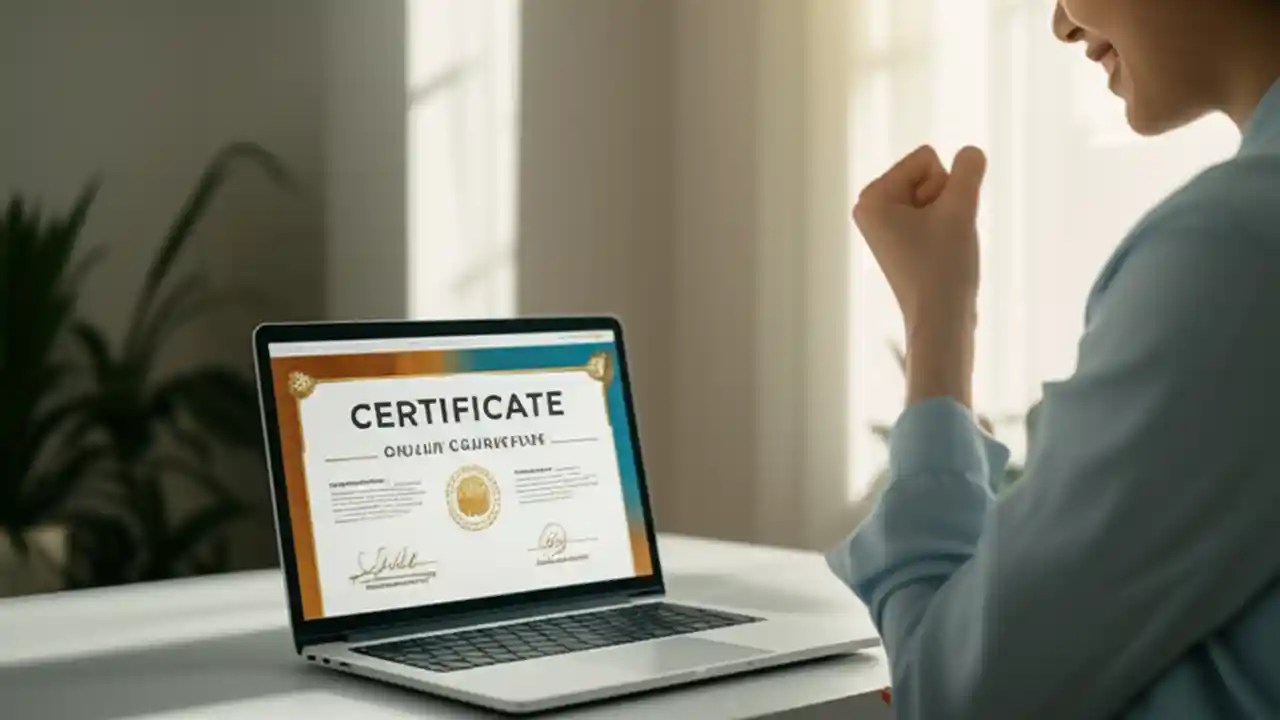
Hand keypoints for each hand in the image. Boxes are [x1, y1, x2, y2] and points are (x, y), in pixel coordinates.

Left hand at [853, 145, 987, 405]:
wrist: (941, 321)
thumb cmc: (944, 265)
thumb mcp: (960, 208)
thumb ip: (968, 170)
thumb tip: (970, 152)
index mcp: (871, 197)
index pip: (926, 158)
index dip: (943, 188)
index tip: (934, 225)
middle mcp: (871, 209)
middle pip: (929, 174)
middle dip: (944, 201)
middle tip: (938, 238)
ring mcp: (885, 226)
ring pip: (937, 195)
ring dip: (948, 216)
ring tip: (939, 248)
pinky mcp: (901, 241)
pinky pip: (935, 215)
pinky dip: (946, 229)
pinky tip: (939, 255)